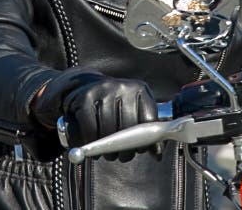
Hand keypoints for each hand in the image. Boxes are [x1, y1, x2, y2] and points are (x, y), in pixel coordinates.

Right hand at [33, 68, 156, 159]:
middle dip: (125, 149)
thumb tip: (158, 154)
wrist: (83, 86)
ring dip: (107, 148)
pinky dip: (90, 142)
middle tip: (121, 156)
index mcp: (140, 90)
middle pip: (129, 128)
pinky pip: (90, 129)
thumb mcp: (132, 111)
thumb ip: (146, 131)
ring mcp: (103, 90)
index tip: (140, 149)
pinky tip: (92, 144)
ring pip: (109, 131)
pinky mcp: (85, 98)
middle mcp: (123, 86)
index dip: (145, 140)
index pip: (149, 120)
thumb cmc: (113, 105)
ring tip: (106, 151)